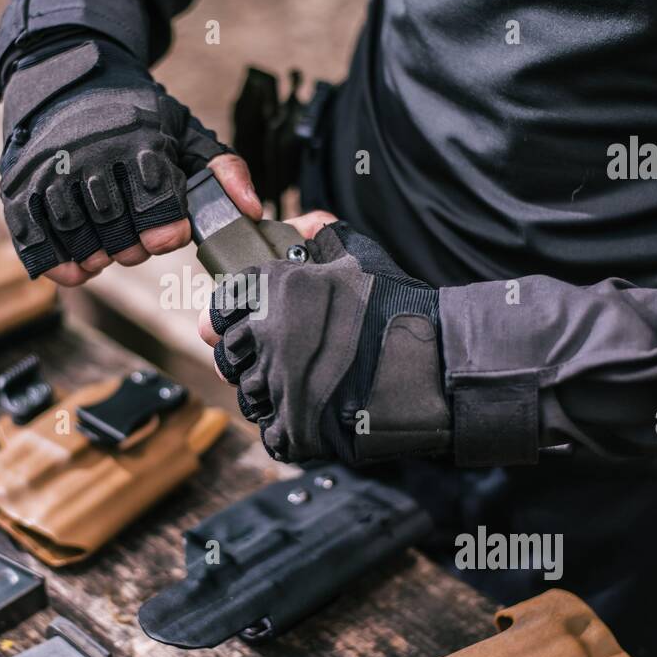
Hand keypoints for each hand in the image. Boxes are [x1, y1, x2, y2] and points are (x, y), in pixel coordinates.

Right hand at [0, 35, 259, 284]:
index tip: (170, 237)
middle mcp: (91, 153)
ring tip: (108, 254)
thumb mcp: (187, 131)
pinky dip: (56, 262)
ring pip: (75, 234)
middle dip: (132, 248)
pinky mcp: (21, 184)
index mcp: (138, 139)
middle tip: (138, 245)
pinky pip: (33, 236)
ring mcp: (52, 169)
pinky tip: (77, 270)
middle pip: (115, 227)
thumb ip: (224, 169)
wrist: (71, 80)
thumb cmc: (137, 117)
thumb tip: (252, 210)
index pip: (156, 201)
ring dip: (97, 257)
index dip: (166, 231)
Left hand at [200, 218, 451, 464]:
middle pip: (228, 352)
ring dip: (266, 392)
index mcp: (273, 290)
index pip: (223, 305)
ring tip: (296, 386)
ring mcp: (278, 383)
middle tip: (276, 357)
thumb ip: (323, 236)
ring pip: (247, 394)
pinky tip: (306, 415)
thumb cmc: (397, 305)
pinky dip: (283, 427)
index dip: (232, 315)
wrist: (433, 362)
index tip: (247, 322)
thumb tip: (305, 225)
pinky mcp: (293, 425)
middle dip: (246, 356)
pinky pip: (269, 431)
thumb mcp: (357, 253)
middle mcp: (267, 334)